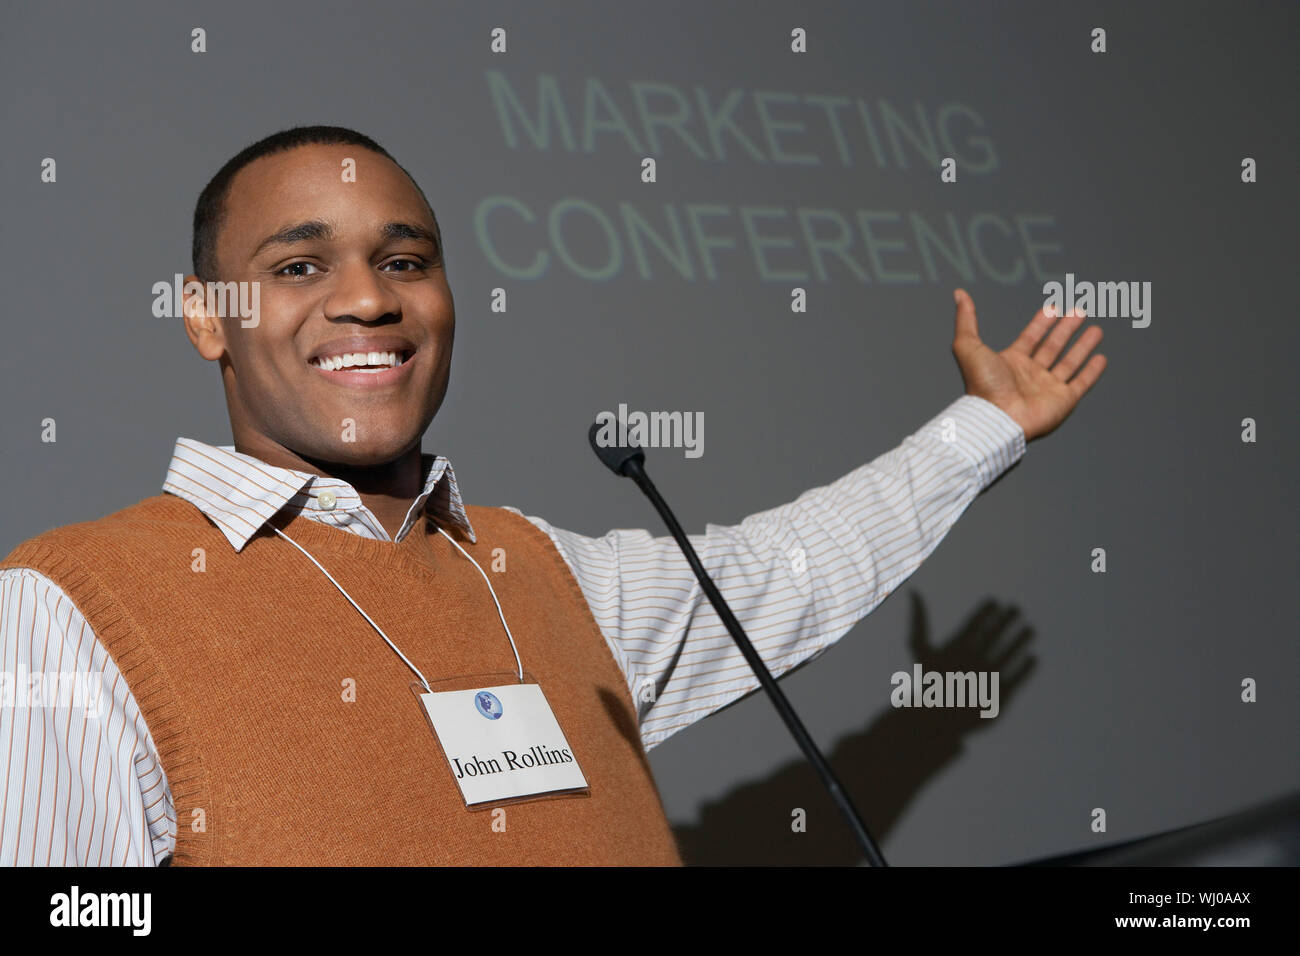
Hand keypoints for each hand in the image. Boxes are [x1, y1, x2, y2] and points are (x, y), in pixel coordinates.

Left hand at [951, 288, 1106, 441]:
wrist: (998, 418)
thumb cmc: (982, 386)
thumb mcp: (968, 346)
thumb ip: (966, 320)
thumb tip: (959, 294)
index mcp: (1010, 363)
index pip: (1030, 338)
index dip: (1041, 323)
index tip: (1053, 308)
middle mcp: (1030, 376)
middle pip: (1052, 347)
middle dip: (1066, 329)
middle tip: (1079, 311)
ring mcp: (1048, 389)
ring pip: (1069, 362)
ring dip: (1083, 346)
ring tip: (1096, 329)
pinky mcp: (1064, 401)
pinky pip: (1081, 384)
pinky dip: (1092, 372)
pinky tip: (1101, 358)